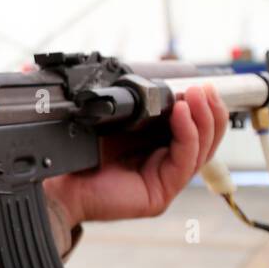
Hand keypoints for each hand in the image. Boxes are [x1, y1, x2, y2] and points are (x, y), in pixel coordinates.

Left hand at [44, 84, 229, 224]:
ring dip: (202, 119)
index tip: (201, 85)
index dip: (202, 108)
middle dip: (209, 111)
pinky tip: (181, 114)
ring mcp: (165, 181)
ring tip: (196, 95)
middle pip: (205, 140)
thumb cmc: (80, 155)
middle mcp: (165, 165)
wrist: (59, 184)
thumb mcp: (112, 122)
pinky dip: (188, 135)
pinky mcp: (160, 193)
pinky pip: (184, 161)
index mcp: (157, 149)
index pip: (194, 130)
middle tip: (204, 88)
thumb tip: (147, 74)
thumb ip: (134, 106)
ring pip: (201, 150)